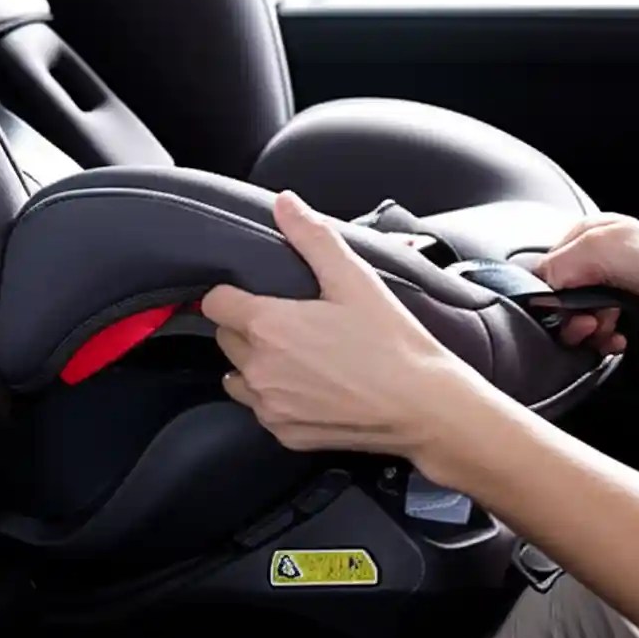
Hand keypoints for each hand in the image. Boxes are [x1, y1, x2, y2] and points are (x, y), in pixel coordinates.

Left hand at [200, 191, 501, 479]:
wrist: (424, 407)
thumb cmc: (392, 343)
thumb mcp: (354, 279)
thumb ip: (312, 237)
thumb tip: (284, 203)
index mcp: (267, 326)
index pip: (214, 302)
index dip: (232, 293)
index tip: (255, 293)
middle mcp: (259, 370)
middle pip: (225, 338)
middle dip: (246, 326)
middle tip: (288, 321)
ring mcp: (270, 406)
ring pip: (237, 377)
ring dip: (254, 364)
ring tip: (295, 355)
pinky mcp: (285, 434)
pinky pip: (261, 410)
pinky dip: (274, 398)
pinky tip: (308, 385)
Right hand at [537, 213, 638, 352]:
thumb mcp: (596, 247)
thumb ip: (555, 265)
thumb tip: (539, 293)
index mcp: (588, 232)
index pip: (547, 265)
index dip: (550, 290)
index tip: (560, 308)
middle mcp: (599, 257)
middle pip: (561, 295)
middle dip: (571, 315)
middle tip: (586, 322)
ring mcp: (613, 285)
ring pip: (578, 316)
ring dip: (588, 329)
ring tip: (606, 329)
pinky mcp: (625, 310)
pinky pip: (599, 331)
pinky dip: (603, 338)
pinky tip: (616, 337)